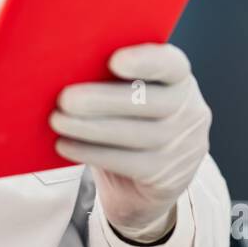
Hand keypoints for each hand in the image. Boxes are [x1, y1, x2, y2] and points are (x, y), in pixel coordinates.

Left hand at [49, 43, 210, 240]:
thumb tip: (65, 66)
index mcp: (179, 79)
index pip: (171, 64)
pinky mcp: (168, 177)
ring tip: (57, 120)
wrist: (142, 186)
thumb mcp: (127, 97)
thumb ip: (109, 80)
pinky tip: (64, 144)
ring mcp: (183, 147)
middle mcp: (190, 110)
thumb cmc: (127, 124)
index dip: (145, 60)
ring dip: (89, 128)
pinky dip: (90, 152)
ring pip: (134, 134)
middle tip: (65, 98)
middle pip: (148, 101)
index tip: (114, 60)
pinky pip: (126, 163)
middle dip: (103, 100)